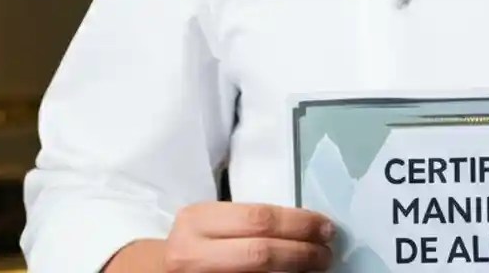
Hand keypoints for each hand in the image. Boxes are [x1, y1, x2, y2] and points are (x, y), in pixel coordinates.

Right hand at [160, 202, 334, 271]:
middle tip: (328, 251)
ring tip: (317, 265)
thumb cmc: (198, 240)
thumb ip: (250, 222)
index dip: (299, 224)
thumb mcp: (214, 221)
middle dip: (303, 252)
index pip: (259, 219)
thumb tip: (309, 226)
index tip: (327, 227)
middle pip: (261, 253)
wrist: (160, 271)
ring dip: (295, 271)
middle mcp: (192, 253)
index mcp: (198, 220)